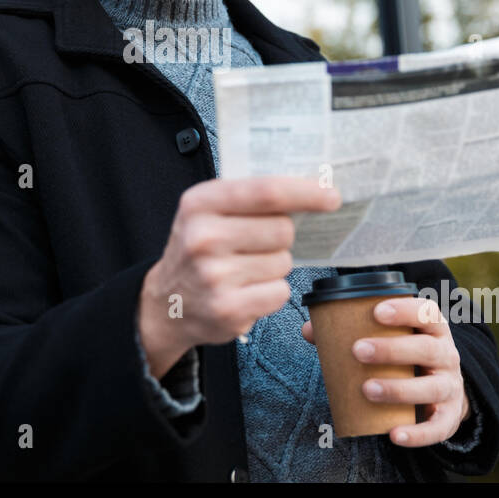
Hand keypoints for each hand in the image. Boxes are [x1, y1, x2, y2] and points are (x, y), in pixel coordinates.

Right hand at [139, 176, 342, 375]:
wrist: (167, 303)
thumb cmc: (198, 249)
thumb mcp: (207, 210)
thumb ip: (248, 196)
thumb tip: (312, 188)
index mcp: (199, 203)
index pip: (266, 192)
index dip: (305, 193)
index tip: (331, 196)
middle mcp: (202, 238)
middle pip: (282, 229)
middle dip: (282, 236)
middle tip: (257, 243)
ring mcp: (214, 277)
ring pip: (283, 262)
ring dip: (274, 265)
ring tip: (244, 269)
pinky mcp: (228, 310)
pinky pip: (279, 292)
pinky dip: (271, 291)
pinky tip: (246, 290)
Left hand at [301, 294, 469, 446]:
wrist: (443, 390)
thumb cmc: (407, 356)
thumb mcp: (391, 338)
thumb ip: (352, 331)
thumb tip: (311, 330)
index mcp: (432, 329)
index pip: (426, 312)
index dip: (405, 310)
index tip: (376, 311)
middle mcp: (447, 355)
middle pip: (427, 349)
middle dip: (392, 349)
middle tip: (358, 350)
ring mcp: (450, 386)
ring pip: (431, 387)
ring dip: (399, 389)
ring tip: (367, 389)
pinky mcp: (449, 416)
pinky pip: (438, 427)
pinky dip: (418, 434)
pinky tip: (394, 435)